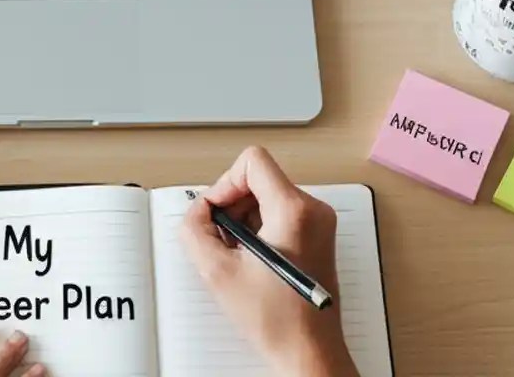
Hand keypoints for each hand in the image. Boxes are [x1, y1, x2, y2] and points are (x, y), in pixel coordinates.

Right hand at [179, 147, 357, 376]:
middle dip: (233, 206)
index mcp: (294, 211)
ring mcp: (319, 223)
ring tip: (238, 255)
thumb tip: (196, 212)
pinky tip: (252, 261)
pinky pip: (280, 214)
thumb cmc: (278, 321)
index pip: (252, 162)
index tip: (218, 213)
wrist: (308, 351)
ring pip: (267, 197)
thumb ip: (194, 230)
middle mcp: (313, 211)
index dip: (225, 183)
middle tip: (223, 239)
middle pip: (259, 179)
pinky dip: (259, 231)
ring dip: (244, 220)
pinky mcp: (317, 236)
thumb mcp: (217, 271)